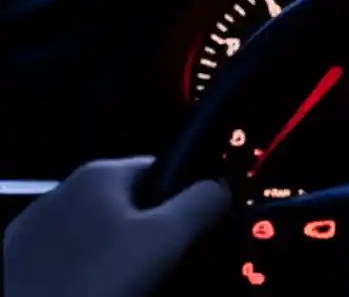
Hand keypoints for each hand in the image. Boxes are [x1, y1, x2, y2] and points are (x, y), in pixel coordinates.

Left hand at [4, 156, 229, 296]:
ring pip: (102, 234)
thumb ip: (202, 203)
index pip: (162, 168)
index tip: (196, 228)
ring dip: (121, 255)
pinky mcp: (24, 260)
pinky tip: (98, 290)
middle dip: (153, 233)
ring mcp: (40, 227)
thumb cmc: (90, 279)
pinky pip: (74, 259)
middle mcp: (65, 191)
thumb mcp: (166, 238)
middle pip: (132, 204)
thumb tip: (219, 188)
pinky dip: (91, 273)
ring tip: (130, 284)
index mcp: (100, 174)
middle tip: (164, 264)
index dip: (187, 198)